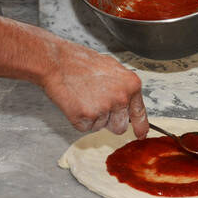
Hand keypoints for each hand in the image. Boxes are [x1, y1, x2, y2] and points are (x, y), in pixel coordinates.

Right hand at [17, 24, 146, 136]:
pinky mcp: (86, 118)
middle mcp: (121, 98)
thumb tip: (128, 101)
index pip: (139, 113)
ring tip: (84, 99)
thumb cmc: (80, 62)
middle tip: (96, 104)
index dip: (140, 127)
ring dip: (94, 119)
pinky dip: (80, 120)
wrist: (57, 62)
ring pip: (102, 127)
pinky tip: (76, 103)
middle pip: (120, 126)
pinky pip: (86, 128)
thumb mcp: (111, 67)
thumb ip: (123, 86)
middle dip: (109, 121)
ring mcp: (104, 109)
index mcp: (131, 85)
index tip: (140, 135)